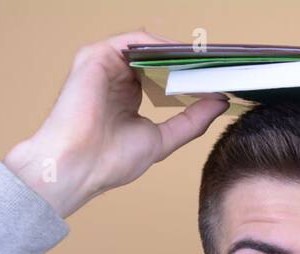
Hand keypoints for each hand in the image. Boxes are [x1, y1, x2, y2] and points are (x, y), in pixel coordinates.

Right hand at [4, 29, 230, 217]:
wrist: (78, 167)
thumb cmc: (109, 161)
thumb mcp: (162, 139)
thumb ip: (191, 120)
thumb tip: (220, 101)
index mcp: (128, 96)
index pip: (164, 76)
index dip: (191, 75)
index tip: (220, 79)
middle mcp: (116, 77)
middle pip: (158, 58)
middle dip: (189, 62)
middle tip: (221, 67)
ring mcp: (105, 65)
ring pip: (149, 47)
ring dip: (179, 52)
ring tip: (206, 61)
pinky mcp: (96, 56)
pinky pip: (134, 41)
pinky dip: (161, 46)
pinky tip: (181, 57)